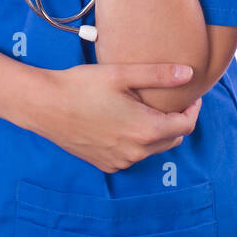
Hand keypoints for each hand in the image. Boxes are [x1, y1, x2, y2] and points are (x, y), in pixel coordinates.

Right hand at [30, 63, 202, 172]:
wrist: (44, 105)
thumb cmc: (81, 85)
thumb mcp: (121, 74)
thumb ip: (159, 75)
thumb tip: (189, 73)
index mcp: (146, 130)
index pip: (186, 126)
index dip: (193, 109)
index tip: (190, 95)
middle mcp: (136, 152)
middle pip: (172, 139)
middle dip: (176, 120)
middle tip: (169, 99)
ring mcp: (120, 161)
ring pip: (152, 149)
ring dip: (156, 131)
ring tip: (145, 108)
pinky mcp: (105, 164)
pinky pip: (132, 155)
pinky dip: (136, 141)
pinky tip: (123, 121)